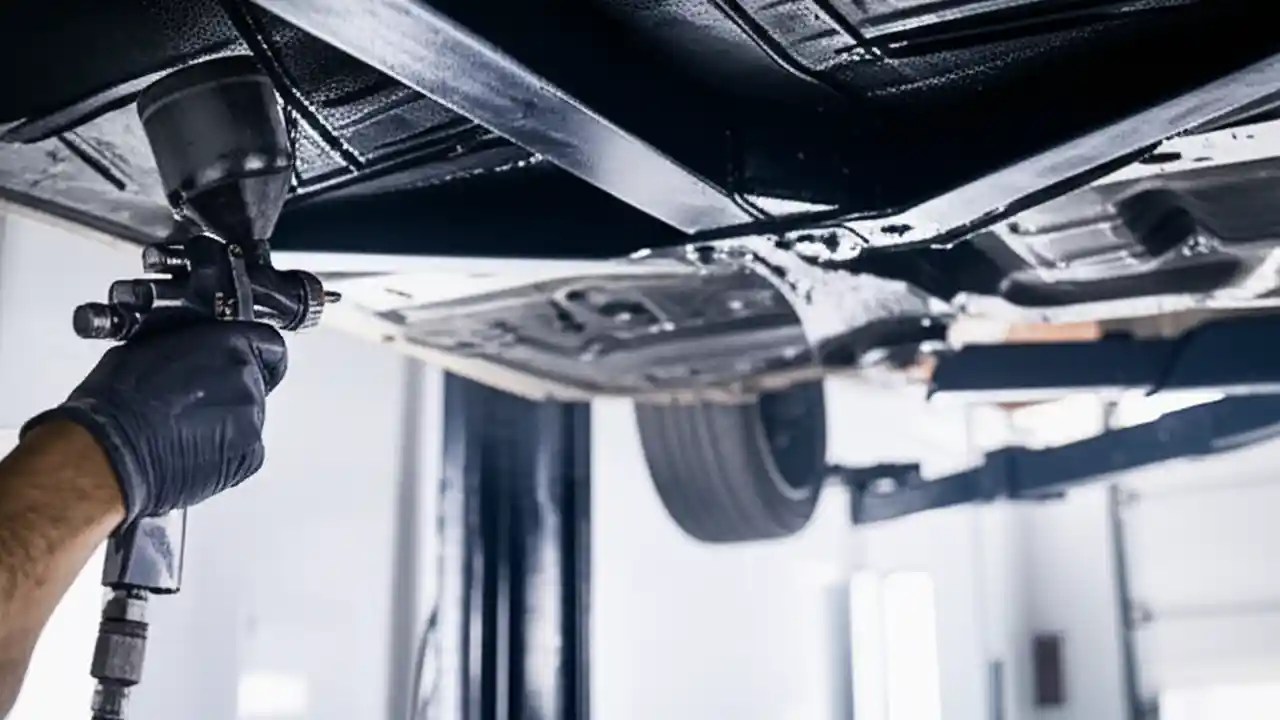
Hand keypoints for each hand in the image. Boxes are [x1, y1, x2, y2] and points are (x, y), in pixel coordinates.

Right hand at [22, 323, 287, 524]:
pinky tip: (190, 450)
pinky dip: (224, 451)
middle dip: (229, 389)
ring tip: (184, 430)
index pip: (268, 344)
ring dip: (225, 421)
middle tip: (194, 401)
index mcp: (230, 346)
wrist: (109, 453)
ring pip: (247, 417)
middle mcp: (248, 382)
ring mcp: (251, 423)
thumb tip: (191, 351)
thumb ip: (188, 346)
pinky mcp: (248, 459)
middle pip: (256, 382)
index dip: (255, 353)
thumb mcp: (150, 346)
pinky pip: (243, 449)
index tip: (246, 360)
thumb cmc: (118, 401)